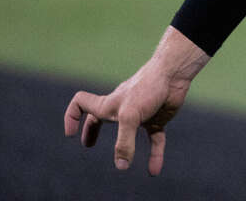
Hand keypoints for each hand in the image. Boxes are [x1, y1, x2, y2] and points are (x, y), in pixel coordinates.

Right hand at [63, 27, 208, 174]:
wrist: (174, 75)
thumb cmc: (148, 88)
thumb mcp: (130, 117)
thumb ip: (124, 142)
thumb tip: (121, 166)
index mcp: (108, 104)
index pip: (81, 103)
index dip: (72, 116)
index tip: (71, 133)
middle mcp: (121, 108)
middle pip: (100, 118)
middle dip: (92, 129)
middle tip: (88, 144)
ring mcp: (140, 113)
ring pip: (128, 132)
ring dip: (124, 147)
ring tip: (123, 163)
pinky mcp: (157, 118)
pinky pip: (154, 139)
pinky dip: (154, 154)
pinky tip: (154, 170)